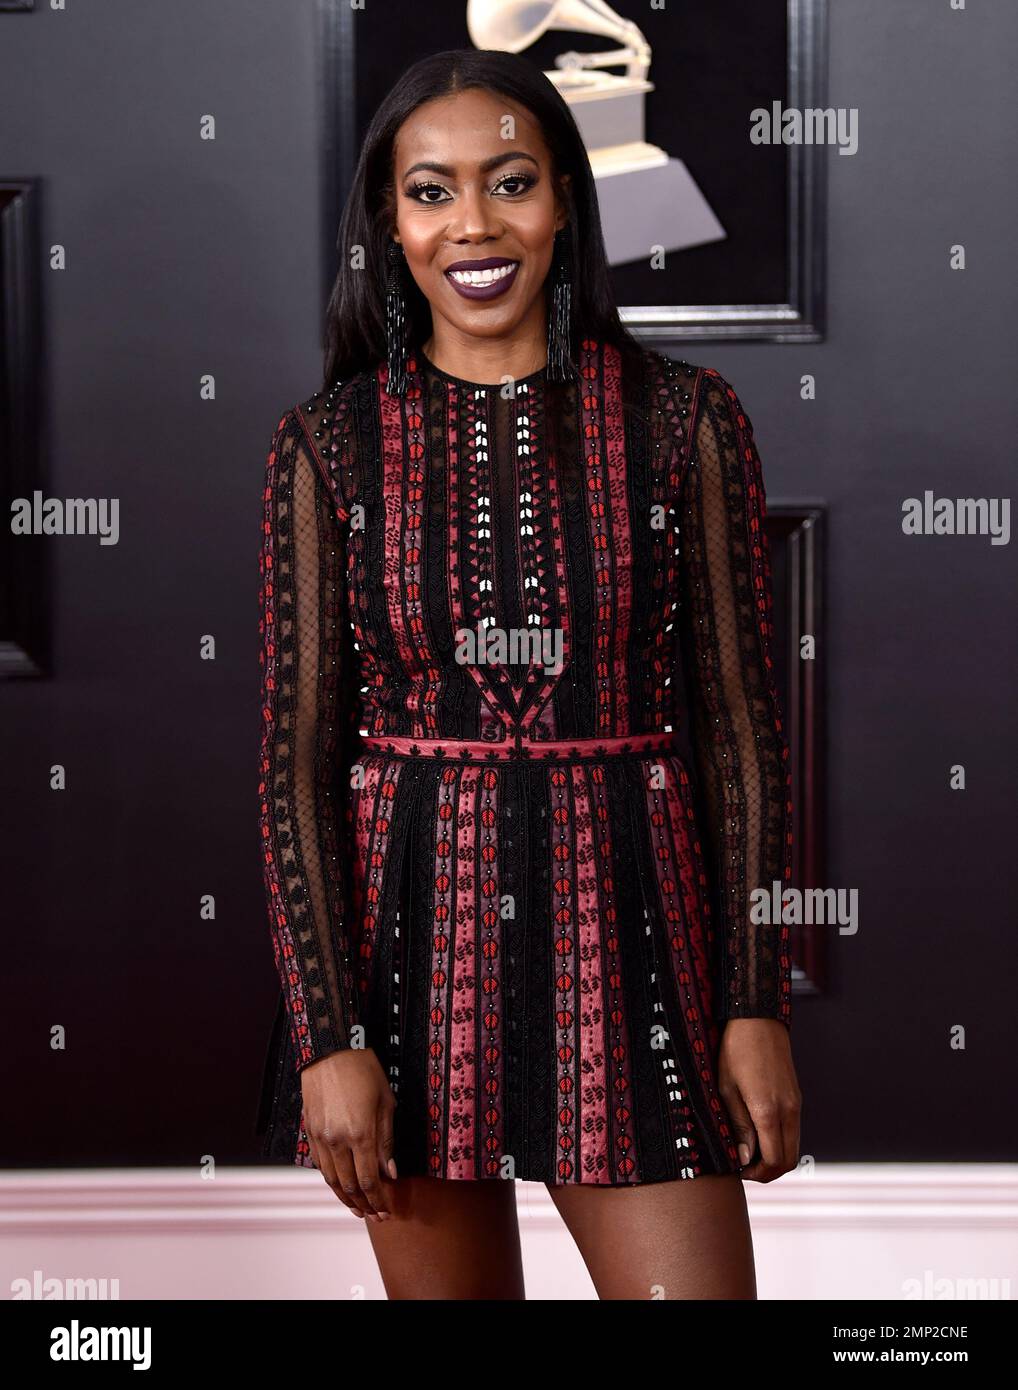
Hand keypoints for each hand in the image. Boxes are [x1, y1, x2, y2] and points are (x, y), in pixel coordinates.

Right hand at [300, 1048, 396, 1219]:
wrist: (330, 1048)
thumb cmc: (364, 1069)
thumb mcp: (385, 1101)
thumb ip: (386, 1140)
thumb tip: (390, 1171)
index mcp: (360, 1133)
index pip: (369, 1180)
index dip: (379, 1199)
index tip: (387, 1210)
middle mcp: (337, 1140)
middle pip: (349, 1185)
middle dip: (364, 1204)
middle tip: (376, 1216)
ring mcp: (320, 1137)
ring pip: (332, 1179)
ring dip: (345, 1198)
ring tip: (358, 1209)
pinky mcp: (309, 1130)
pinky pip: (320, 1164)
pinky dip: (331, 1180)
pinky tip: (340, 1186)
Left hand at [718, 1018, 800, 1181]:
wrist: (758, 1018)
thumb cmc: (736, 1050)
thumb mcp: (727, 1088)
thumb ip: (739, 1125)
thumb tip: (745, 1157)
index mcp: (769, 1111)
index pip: (774, 1161)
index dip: (757, 1174)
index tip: (738, 1170)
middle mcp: (789, 1110)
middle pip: (788, 1160)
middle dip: (768, 1172)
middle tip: (744, 1167)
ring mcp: (796, 1104)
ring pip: (794, 1147)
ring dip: (775, 1157)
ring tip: (749, 1151)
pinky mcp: (796, 1097)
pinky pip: (794, 1130)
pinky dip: (780, 1141)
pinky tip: (759, 1133)